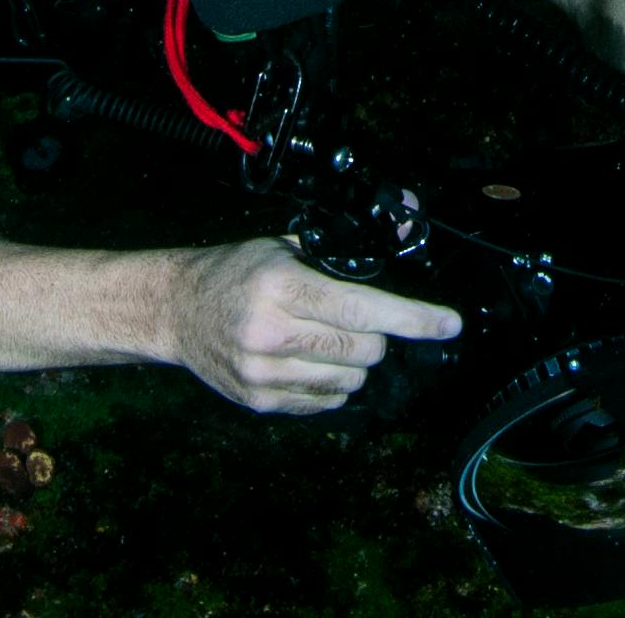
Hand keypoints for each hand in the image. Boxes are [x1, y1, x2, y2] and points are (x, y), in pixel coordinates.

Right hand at [160, 237, 460, 413]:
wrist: (176, 309)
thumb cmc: (237, 272)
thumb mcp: (285, 245)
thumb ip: (342, 249)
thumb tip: (406, 221)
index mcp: (283, 286)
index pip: (363, 308)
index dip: (414, 318)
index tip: (448, 324)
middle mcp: (271, 332)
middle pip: (364, 350)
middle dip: (376, 336)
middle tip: (356, 321)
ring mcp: (262, 372)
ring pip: (350, 381)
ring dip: (354, 363)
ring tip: (326, 339)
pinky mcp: (258, 400)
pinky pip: (324, 402)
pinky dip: (331, 384)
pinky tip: (309, 360)